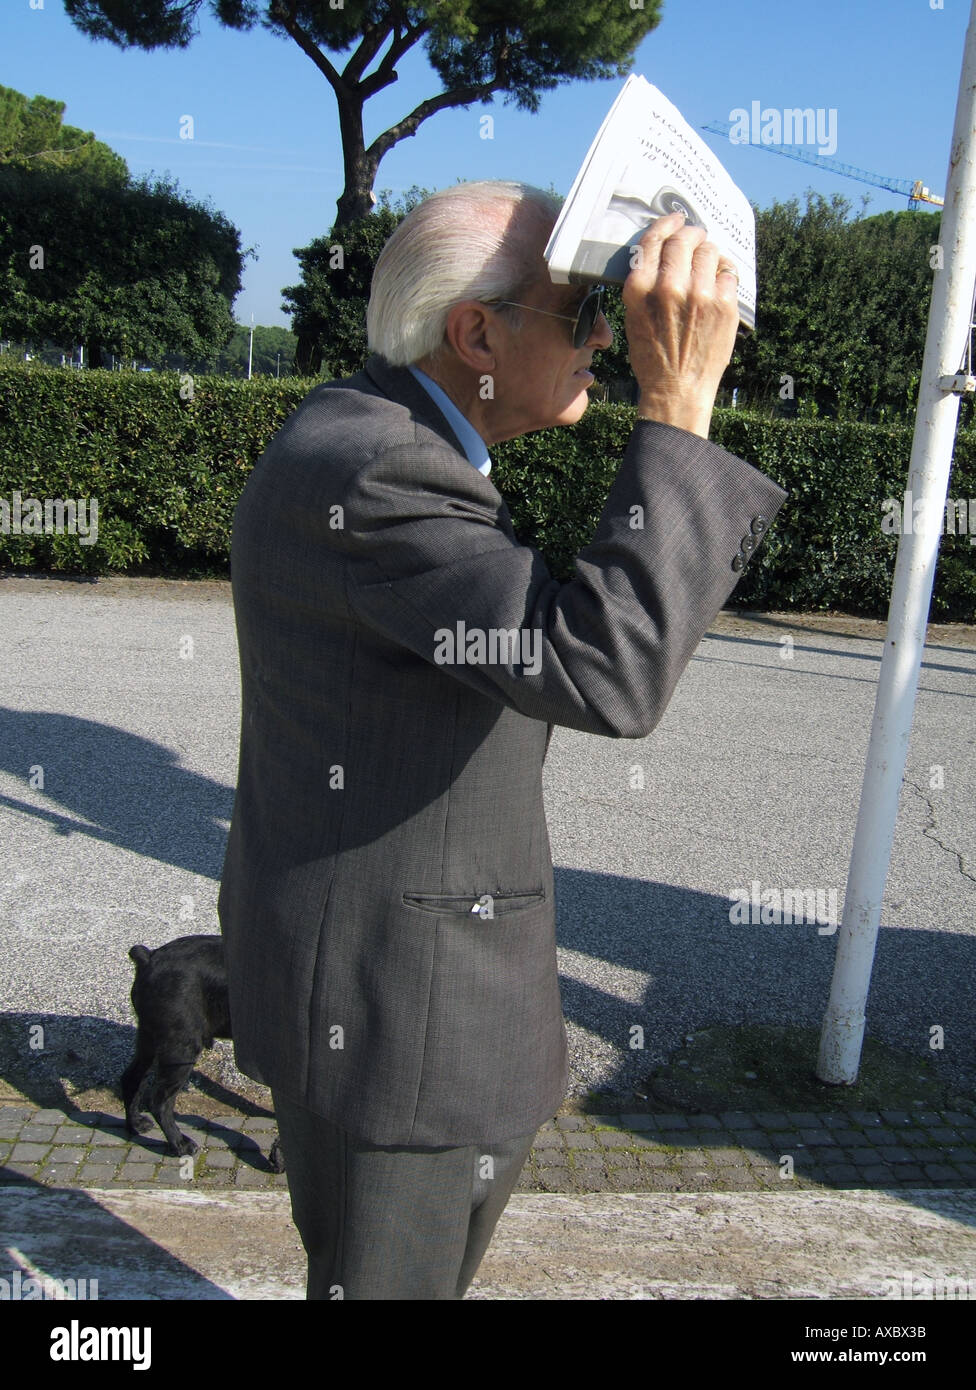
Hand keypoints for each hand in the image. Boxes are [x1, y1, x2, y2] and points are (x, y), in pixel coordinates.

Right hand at [622, 211, 739, 437]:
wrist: (677, 390)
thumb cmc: (652, 357)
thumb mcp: (633, 317)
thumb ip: (644, 284)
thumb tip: (662, 253)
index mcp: (640, 289)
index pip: (655, 239)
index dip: (667, 223)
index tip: (675, 219)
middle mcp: (669, 287)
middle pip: (685, 239)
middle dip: (691, 233)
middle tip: (695, 236)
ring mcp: (700, 295)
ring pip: (710, 251)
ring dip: (709, 251)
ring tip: (707, 261)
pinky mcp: (724, 305)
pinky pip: (728, 272)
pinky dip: (725, 273)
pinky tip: (720, 281)